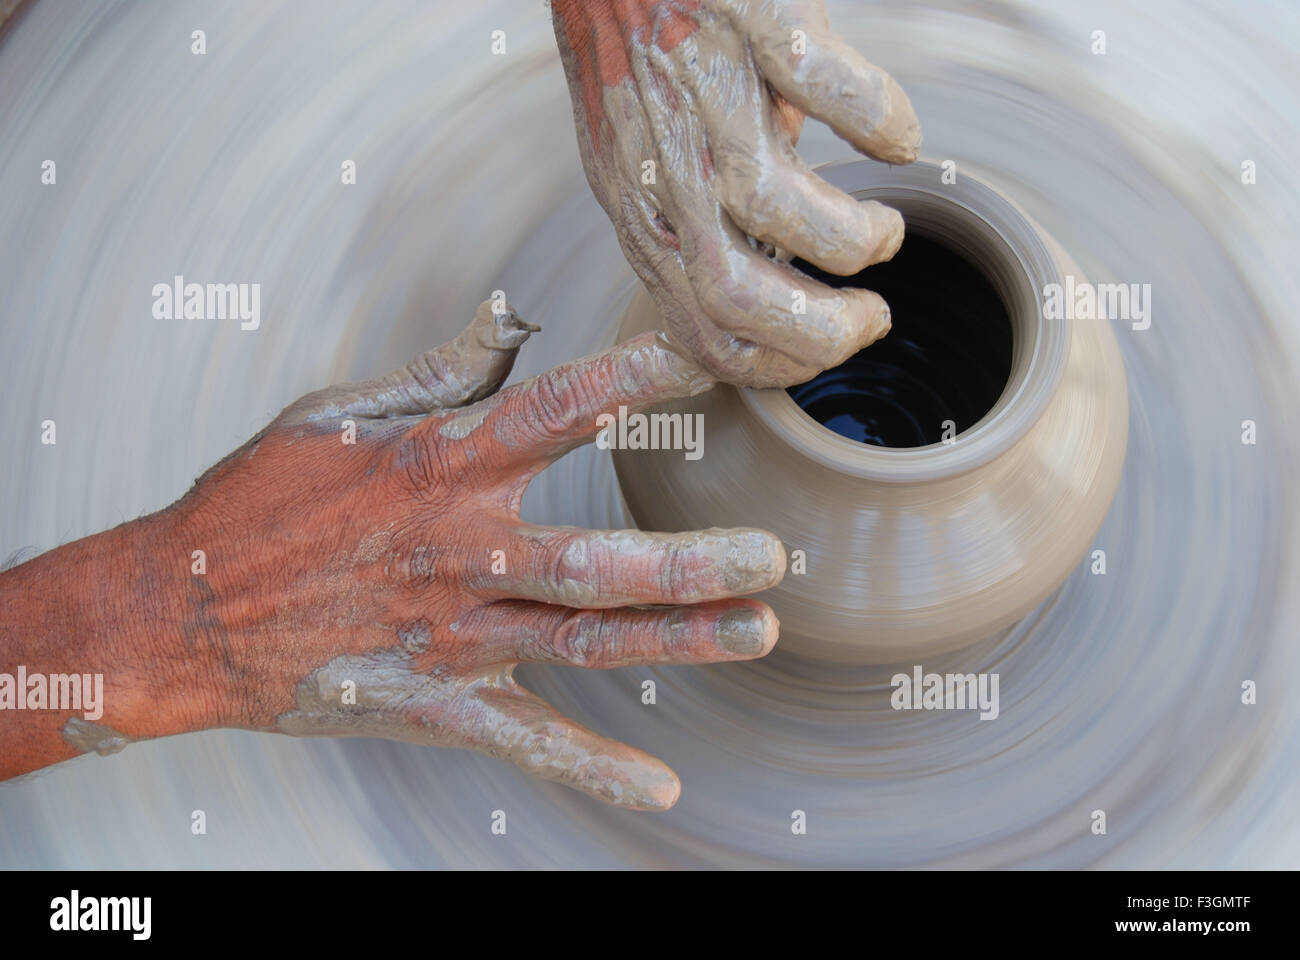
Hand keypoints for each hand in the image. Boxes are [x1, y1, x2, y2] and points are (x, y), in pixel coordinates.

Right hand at [0, 301, 785, 807]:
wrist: (178, 613)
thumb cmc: (257, 505)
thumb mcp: (336, 415)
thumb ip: (437, 372)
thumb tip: (509, 315)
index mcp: (438, 470)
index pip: (558, 412)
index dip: (639, 377)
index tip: (712, 354)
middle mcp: (458, 553)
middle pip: (594, 559)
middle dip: (690, 560)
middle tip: (773, 555)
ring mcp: (451, 636)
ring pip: (582, 642)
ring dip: (676, 642)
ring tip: (759, 632)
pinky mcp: (432, 701)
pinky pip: (523, 739)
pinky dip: (590, 766)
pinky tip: (657, 785)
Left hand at [552, 0, 921, 386]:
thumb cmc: (631, 44)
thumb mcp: (639, 160)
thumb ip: (688, 219)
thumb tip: (761, 267)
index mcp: (643, 207)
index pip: (698, 327)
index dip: (775, 363)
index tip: (826, 349)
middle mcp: (663, 162)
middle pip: (732, 295)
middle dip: (821, 330)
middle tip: (869, 316)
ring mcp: (702, 94)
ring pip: (772, 203)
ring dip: (850, 236)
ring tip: (884, 231)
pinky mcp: (746, 19)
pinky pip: (820, 82)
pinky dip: (877, 119)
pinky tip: (897, 137)